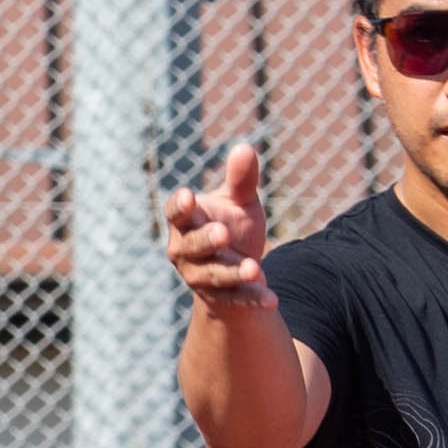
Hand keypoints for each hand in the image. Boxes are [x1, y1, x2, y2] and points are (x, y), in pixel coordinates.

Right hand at [165, 142, 275, 311]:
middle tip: (222, 233)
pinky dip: (253, 297)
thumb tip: (245, 148)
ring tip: (254, 269)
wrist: (236, 271)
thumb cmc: (231, 224)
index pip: (175, 211)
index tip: (188, 198)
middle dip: (206, 240)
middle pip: (192, 245)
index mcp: (184, 220)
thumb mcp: (238, 201)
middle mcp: (184, 250)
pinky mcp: (220, 299)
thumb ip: (241, 179)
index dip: (180, 206)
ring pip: (214, 275)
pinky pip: (236, 298)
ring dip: (233, 273)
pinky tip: (272, 298)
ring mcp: (200, 277)